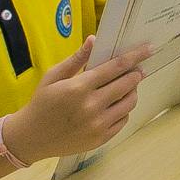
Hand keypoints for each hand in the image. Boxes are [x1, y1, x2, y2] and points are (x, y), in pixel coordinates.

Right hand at [11, 42, 149, 159]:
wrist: (31, 138)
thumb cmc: (41, 103)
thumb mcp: (53, 77)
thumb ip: (76, 59)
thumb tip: (94, 40)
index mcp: (79, 88)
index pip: (115, 67)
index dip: (135, 56)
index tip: (148, 49)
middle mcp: (91, 106)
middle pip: (127, 84)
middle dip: (136, 74)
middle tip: (137, 70)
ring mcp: (98, 125)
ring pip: (129, 103)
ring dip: (132, 91)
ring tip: (127, 86)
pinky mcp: (100, 139)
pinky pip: (123, 120)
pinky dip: (124, 110)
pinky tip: (117, 104)